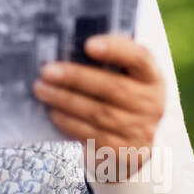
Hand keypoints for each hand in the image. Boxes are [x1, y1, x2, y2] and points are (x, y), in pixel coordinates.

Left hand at [31, 34, 165, 180]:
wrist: (134, 142)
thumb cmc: (121, 95)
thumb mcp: (124, 75)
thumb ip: (107, 59)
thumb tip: (66, 43)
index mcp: (152, 77)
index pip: (140, 59)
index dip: (116, 50)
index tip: (88, 44)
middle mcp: (152, 103)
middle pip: (113, 88)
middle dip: (76, 78)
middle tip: (47, 71)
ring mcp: (140, 130)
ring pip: (100, 113)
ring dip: (66, 100)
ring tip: (41, 89)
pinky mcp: (123, 150)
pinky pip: (93, 135)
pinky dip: (70, 123)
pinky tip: (53, 112)